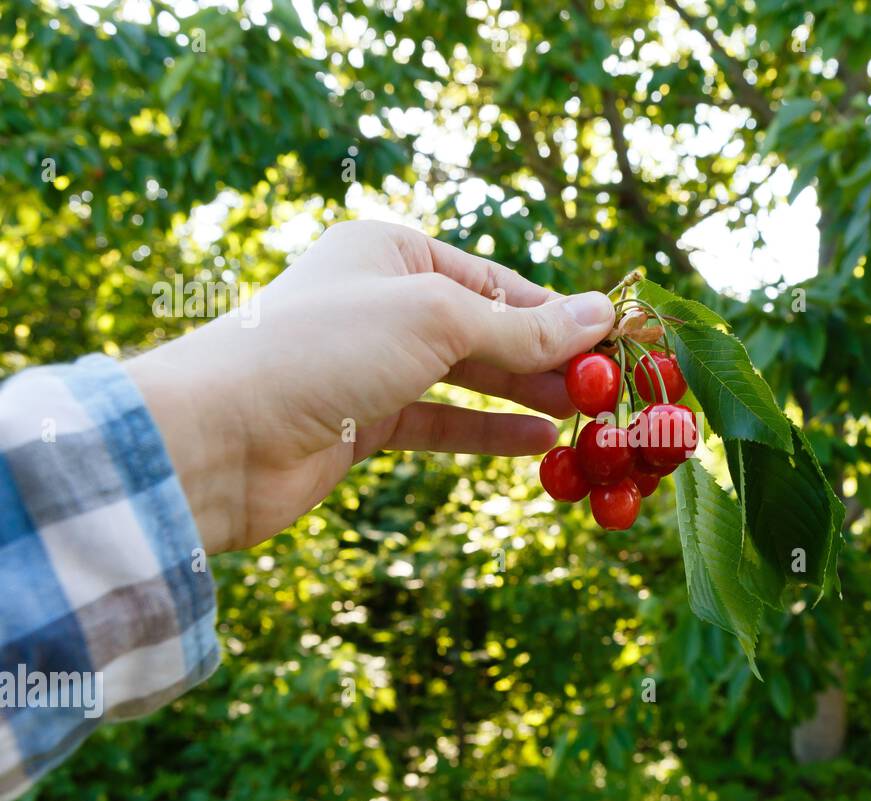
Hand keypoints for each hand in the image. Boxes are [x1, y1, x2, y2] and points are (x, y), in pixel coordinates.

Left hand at [127, 220, 614, 553]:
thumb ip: (522, 326)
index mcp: (391, 251)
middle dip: (549, 359)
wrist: (220, 437)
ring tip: (586, 419)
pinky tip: (540, 444)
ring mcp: (372, 365)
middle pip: (487, 330)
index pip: (496, 281)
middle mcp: (382, 302)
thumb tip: (600, 314)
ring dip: (527, 396)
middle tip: (609, 391)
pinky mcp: (363, 423)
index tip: (615, 344)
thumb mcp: (437, 321)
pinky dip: (489, 433)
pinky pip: (442, 422)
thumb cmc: (323, 349)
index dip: (558, 314)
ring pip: (468, 379)